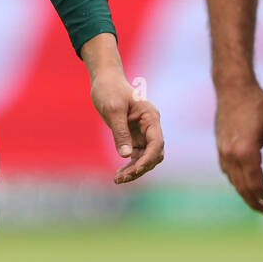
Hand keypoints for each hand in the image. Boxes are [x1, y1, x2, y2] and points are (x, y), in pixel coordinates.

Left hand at [81, 33, 164, 183]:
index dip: (148, 159)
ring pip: (145, 158)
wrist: (105, 81)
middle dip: (140, 168)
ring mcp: (144, 133)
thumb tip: (126, 156)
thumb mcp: (113, 110)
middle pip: (154, 154)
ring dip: (134, 170)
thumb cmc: (110, 90)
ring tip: (117, 179)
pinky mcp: (135, 138)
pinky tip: (119, 175)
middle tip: (121, 178)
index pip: (157, 143)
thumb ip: (120, 132)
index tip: (135, 170)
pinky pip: (136, 157)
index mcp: (150, 117)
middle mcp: (150, 126)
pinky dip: (129, 166)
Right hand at [215, 80, 262, 212]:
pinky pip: (227, 170)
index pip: (254, 184)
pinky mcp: (219, 146)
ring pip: (233, 180)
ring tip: (256, 199)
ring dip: (244, 192)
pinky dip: (236, 180)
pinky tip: (244, 181)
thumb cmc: (257, 104)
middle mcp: (230, 155)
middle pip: (241, 187)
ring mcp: (222, 151)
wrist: (233, 88)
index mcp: (245, 152)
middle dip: (253, 200)